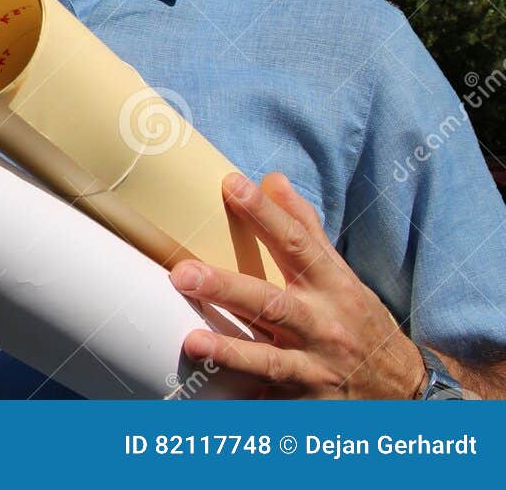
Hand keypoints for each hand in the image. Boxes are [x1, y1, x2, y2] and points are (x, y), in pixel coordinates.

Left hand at [171, 172, 426, 398]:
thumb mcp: (341, 275)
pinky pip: (272, 405)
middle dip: (226, 288)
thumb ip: (304, 230)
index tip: (231, 185)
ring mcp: (314, 369)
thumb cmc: (359, 322)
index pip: (296, 244)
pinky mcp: (306, 406)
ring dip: (230, 351)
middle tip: (182, 274)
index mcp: (331, 287)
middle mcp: (322, 326)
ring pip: (269, 360)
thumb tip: (272, 179)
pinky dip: (247, 404)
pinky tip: (211, 403)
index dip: (265, 214)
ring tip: (192, 342)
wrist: (404, 391)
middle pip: (272, 304)